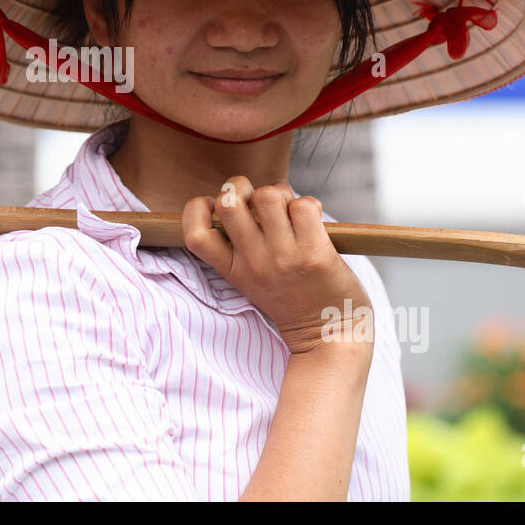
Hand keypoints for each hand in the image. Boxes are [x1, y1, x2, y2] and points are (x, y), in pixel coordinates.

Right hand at [182, 176, 374, 356]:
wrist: (329, 337)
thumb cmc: (292, 301)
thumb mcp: (250, 281)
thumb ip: (240, 247)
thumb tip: (240, 198)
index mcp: (232, 270)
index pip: (194, 233)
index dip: (198, 208)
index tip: (216, 207)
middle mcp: (253, 262)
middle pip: (228, 202)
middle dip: (241, 187)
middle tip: (257, 201)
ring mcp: (283, 257)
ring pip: (268, 195)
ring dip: (281, 195)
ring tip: (290, 212)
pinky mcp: (315, 253)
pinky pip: (304, 205)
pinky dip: (309, 205)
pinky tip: (313, 223)